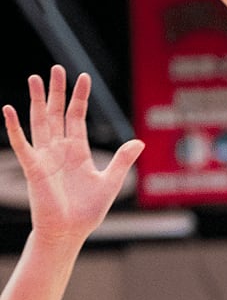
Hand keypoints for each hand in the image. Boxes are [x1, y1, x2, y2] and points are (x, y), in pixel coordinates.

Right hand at [3, 67, 142, 245]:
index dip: (80, 97)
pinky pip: (21, 143)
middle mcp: (60, 149)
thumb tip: (139, 141)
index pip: (77, 116)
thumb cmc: (87, 211)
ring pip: (39, 121)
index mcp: (78, 150)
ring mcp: (45, 156)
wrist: (69, 231)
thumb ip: (122, 160)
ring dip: (36, 100)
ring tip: (34, 78)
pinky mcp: (33, 167)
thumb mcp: (110, 181)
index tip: (83, 76)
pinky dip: (14, 127)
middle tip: (56, 68)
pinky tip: (8, 110)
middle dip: (56, 91)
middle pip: (56, 112)